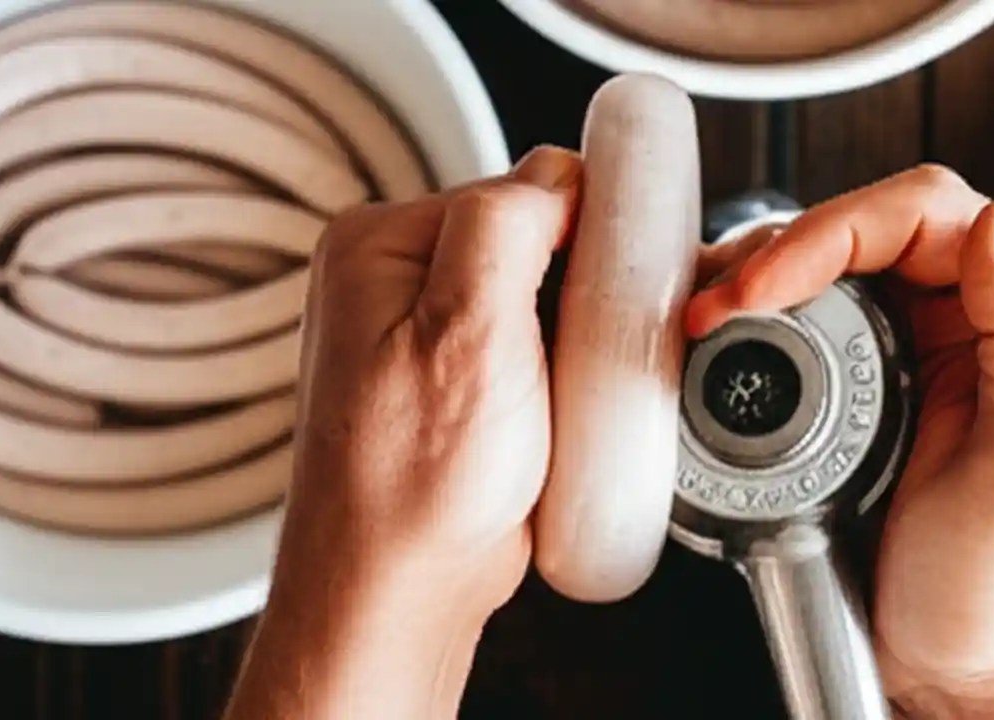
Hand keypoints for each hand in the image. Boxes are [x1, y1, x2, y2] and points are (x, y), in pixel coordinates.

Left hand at [225, 146, 581, 719]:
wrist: (397, 593)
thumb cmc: (414, 485)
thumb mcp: (465, 333)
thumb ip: (505, 229)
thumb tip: (555, 172)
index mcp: (379, 245)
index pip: (514, 190)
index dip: (582, 231)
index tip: (614, 284)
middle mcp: (392, 278)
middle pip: (531, 240)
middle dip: (582, 286)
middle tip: (597, 348)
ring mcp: (423, 330)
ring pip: (540, 296)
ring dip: (579, 332)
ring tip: (577, 388)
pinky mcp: (456, 378)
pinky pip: (532, 344)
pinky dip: (566, 366)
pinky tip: (568, 404)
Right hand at [687, 166, 993, 718]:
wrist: (970, 680)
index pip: (916, 217)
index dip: (828, 232)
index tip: (761, 289)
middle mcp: (949, 329)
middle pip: (850, 235)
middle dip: (770, 255)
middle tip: (708, 306)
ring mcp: (890, 370)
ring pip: (811, 284)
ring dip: (745, 290)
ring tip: (693, 325)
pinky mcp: (841, 415)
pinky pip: (785, 346)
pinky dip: (739, 341)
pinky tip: (705, 361)